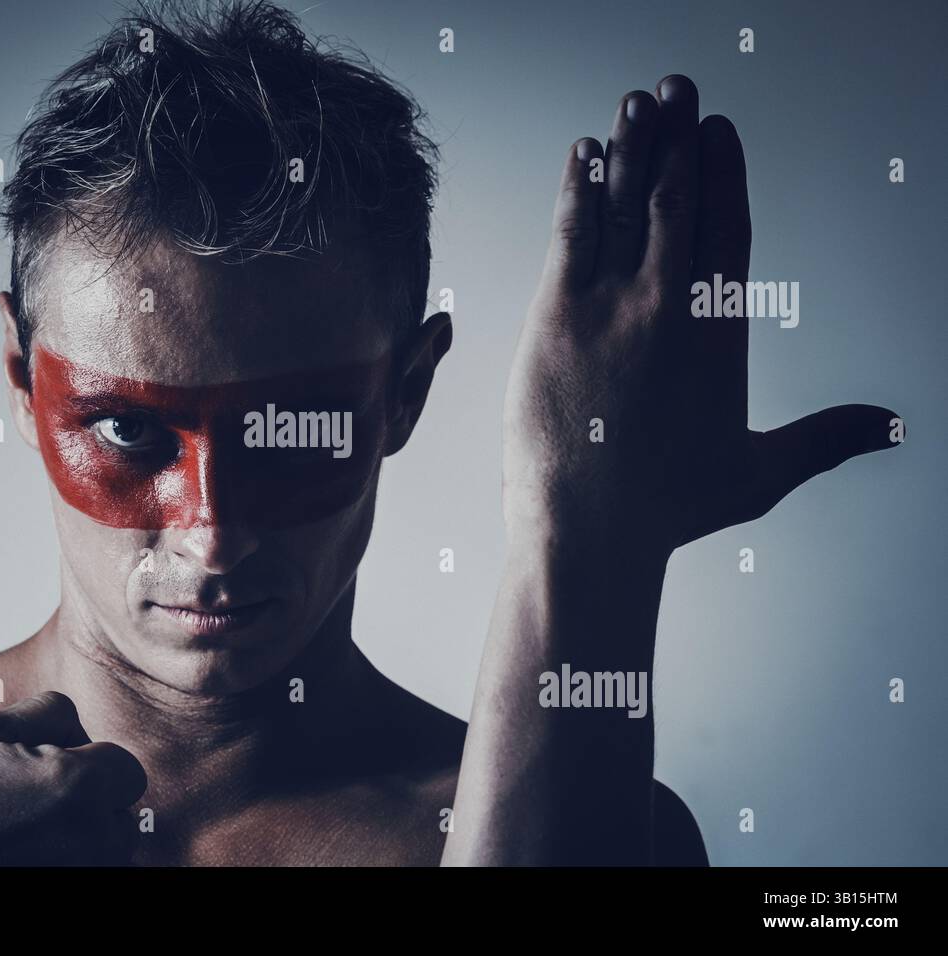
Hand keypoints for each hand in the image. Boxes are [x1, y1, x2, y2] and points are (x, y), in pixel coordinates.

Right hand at [0, 691, 145, 864]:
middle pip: (124, 808)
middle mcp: (96, 838)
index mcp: (82, 786)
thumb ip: (53, 711)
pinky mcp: (72, 892)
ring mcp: (85, 874)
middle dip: (93, 798)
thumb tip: (83, 728)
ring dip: (85, 832)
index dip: (89, 761)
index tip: (46, 771)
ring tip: (28, 829)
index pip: (127, 766)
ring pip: (111, 843)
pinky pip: (91, 866)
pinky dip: (71, 856)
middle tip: (34, 801)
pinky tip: (28, 850)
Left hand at [503, 75, 898, 553]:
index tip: (720, 133)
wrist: (590, 530)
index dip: (725, 175)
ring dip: (633, 146)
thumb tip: (894, 426)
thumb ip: (828, 437)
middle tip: (677, 87)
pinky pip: (572, 231)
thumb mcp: (763, 471)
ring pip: (626, 205)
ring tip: (637, 101)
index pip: (727, 233)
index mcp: (720, 332)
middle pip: (678, 201)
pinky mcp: (557, 314)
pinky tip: (585, 149)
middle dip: (679, 139)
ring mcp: (612, 305)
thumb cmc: (670, 508)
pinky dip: (580, 187)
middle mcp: (670, 306)